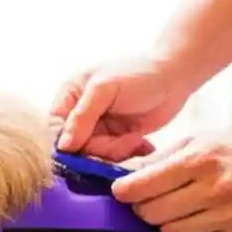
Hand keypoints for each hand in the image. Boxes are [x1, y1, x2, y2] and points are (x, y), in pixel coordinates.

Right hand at [50, 56, 194, 161]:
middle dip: (99, 148)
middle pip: (76, 146)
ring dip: (116, 151)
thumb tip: (63, 146)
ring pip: (95, 155)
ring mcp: (99, 127)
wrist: (176, 78)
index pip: (55, 127)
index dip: (67, 142)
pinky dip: (127, 153)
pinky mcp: (117, 139)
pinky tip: (140, 141)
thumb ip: (82, 117)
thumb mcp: (105, 89)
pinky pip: (112, 157)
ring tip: (134, 137)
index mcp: (70, 95)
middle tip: (122, 140)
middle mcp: (81, 113)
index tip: (84, 149)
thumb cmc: (139, 74)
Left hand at [112, 132, 231, 231]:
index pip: (145, 185)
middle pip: (153, 213)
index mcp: (200, 161)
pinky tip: (193, 218)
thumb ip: (158, 159)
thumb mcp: (194, 141)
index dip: (125, 190)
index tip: (122, 191)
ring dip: (164, 222)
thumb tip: (122, 176)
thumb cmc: (229, 152)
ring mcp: (227, 215)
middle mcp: (214, 189)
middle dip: (143, 207)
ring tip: (174, 208)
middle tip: (149, 200)